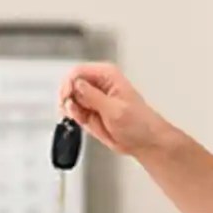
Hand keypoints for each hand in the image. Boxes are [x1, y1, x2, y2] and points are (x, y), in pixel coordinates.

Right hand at [58, 62, 172, 156]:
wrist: (144, 141)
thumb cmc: (139, 124)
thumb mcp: (114, 110)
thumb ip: (93, 96)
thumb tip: (76, 85)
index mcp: (107, 75)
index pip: (78, 72)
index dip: (69, 85)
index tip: (67, 99)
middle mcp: (98, 84)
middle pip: (70, 84)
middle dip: (70, 99)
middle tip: (76, 111)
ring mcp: (93, 98)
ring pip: (70, 99)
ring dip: (73, 111)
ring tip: (87, 119)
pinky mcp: (90, 111)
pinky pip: (74, 111)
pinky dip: (76, 118)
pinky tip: (87, 122)